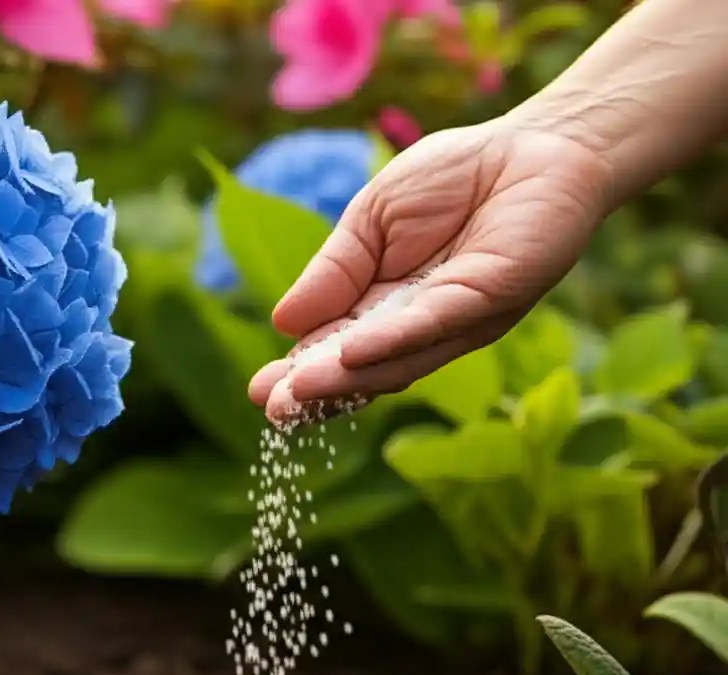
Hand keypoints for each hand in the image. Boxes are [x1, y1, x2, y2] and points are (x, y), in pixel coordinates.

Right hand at [249, 116, 613, 423]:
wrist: (534, 145)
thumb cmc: (454, 177)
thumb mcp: (371, 219)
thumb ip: (334, 270)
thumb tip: (283, 322)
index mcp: (385, 306)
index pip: (337, 349)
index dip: (302, 371)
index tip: (260, 393)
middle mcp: (422, 325)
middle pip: (364, 368)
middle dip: (318, 390)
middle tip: (274, 409)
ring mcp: (458, 318)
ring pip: (396, 357)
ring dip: (345, 377)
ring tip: (299, 390)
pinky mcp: (492, 296)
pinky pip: (434, 322)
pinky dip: (391, 340)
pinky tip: (351, 352)